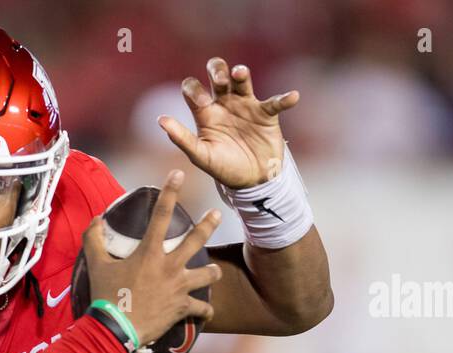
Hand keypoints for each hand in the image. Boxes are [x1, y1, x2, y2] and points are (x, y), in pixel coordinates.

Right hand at [81, 169, 220, 345]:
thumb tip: (96, 219)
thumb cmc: (105, 296)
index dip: (170, 191)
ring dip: (213, 272)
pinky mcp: (182, 309)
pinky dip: (205, 311)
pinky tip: (206, 312)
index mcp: (150, 252)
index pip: (161, 214)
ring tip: (215, 271)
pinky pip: (202, 309)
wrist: (114, 330)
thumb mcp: (96, 265)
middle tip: (216, 215)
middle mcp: (170, 266)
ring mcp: (179, 288)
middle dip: (209, 224)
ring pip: (209, 275)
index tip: (178, 173)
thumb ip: (94, 239)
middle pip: (197, 240)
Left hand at [159, 58, 297, 188]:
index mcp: (205, 113)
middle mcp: (224, 104)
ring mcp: (246, 106)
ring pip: (242, 79)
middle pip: (217, 74)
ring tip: (240, 73)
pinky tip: (292, 97)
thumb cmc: (224, 168)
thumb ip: (181, 138)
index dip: (193, 89)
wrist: (252, 182)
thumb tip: (160, 120)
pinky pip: (276, 102)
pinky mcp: (267, 114)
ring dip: (241, 73)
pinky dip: (284, 98)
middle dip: (217, 71)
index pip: (193, 89)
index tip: (200, 101)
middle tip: (219, 83)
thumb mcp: (200, 156)